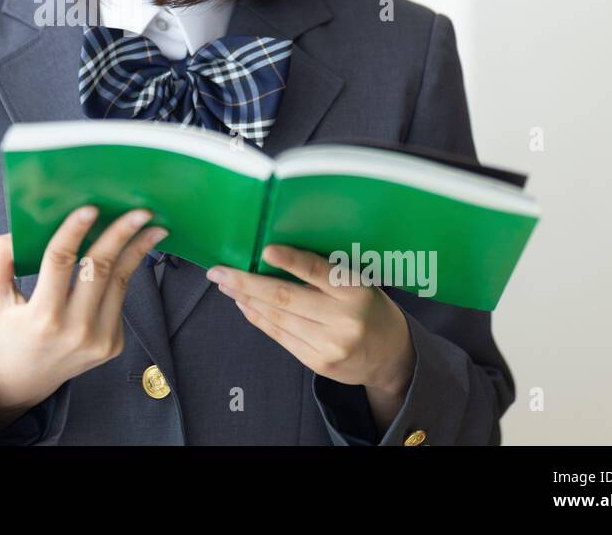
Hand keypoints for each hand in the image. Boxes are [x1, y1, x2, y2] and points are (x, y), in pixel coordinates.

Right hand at [0, 205, 165, 436]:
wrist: (23, 379)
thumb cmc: (4, 329)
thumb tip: (21, 229)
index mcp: (41, 318)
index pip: (60, 263)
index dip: (74, 231)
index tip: (90, 207)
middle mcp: (74, 332)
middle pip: (100, 269)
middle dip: (121, 235)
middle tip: (140, 210)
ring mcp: (98, 341)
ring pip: (120, 282)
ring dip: (138, 250)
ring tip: (152, 225)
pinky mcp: (112, 344)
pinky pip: (120, 298)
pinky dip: (126, 271)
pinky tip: (135, 250)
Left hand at [206, 244, 414, 398]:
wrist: (392, 357)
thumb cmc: (369, 308)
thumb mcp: (359, 284)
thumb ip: (325, 274)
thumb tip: (273, 256)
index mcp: (357, 291)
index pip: (319, 272)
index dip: (291, 260)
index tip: (265, 249)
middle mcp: (344, 319)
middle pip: (286, 298)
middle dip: (247, 283)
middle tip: (219, 272)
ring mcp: (330, 345)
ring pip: (278, 319)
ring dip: (246, 300)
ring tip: (226, 285)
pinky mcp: (319, 363)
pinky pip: (281, 337)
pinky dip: (259, 319)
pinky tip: (244, 305)